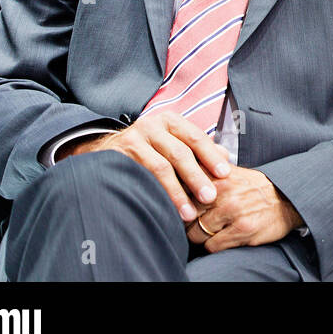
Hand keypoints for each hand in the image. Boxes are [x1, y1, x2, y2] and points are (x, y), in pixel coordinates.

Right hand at [59, 112, 231, 222]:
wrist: (106, 150)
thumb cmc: (151, 148)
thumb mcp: (174, 142)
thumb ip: (199, 149)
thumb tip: (226, 156)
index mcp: (169, 120)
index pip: (195, 137)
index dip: (211, 156)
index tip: (225, 174)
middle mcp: (151, 126)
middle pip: (179, 153)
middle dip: (196, 177)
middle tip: (210, 197)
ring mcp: (132, 140)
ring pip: (159, 168)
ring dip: (176, 193)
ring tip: (189, 213)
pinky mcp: (117, 157)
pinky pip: (140, 178)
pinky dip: (155, 194)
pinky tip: (163, 209)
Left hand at [186, 165, 302, 251]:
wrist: (288, 199)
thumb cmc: (255, 188)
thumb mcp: (232, 172)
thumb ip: (207, 170)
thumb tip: (183, 167)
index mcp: (219, 176)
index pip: (182, 191)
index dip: (179, 203)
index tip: (182, 208)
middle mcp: (224, 192)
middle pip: (186, 214)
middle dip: (187, 222)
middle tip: (194, 223)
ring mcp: (233, 211)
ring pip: (196, 233)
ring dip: (200, 236)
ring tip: (210, 232)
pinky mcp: (242, 230)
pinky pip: (212, 246)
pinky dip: (213, 245)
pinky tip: (222, 238)